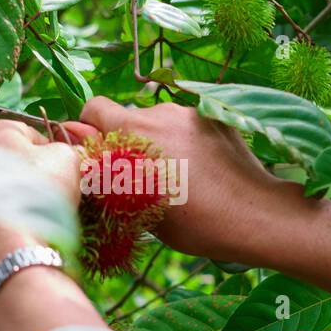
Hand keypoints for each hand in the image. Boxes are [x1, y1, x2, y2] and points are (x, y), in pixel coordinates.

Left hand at [0, 120, 83, 295]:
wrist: (8, 246)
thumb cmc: (38, 192)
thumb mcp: (68, 159)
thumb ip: (69, 150)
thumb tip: (69, 157)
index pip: (31, 132)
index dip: (53, 148)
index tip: (66, 165)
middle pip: (15, 161)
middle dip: (37, 172)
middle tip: (59, 189)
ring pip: (5, 188)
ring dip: (25, 197)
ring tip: (45, 213)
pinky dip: (12, 218)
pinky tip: (28, 228)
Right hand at [70, 97, 307, 264]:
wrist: (257, 216)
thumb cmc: (196, 222)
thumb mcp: (137, 205)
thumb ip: (105, 169)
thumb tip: (73, 140)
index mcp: (133, 133)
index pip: (94, 108)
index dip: (90, 128)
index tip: (100, 154)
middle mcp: (160, 112)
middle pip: (129, 116)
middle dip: (127, 140)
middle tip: (142, 176)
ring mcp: (191, 112)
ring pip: (160, 121)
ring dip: (159, 140)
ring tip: (179, 177)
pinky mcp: (216, 116)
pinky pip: (188, 123)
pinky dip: (187, 141)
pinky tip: (203, 170)